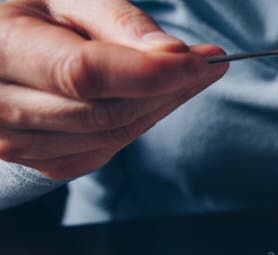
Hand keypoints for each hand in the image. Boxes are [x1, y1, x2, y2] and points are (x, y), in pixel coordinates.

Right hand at [0, 0, 227, 179]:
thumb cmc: (38, 18)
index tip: (199, 61)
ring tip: (185, 73)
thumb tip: (171, 53)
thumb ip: (119, 22)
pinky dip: (138, 124)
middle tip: (208, 62)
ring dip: (159, 106)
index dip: (148, 73)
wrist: (0, 51)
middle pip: (106, 110)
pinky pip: (105, 151)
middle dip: (167, 88)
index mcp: (1, 46)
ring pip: (112, 136)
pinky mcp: (40, 163)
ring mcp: (13, 142)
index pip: (83, 73)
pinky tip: (149, 97)